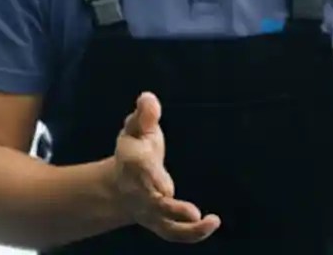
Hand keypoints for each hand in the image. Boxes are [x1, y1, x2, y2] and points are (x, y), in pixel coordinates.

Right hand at [111, 92, 220, 242]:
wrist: (119, 186)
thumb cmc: (134, 150)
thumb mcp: (136, 128)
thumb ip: (144, 115)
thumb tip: (148, 98)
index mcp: (133, 164)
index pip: (142, 171)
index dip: (152, 178)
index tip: (166, 187)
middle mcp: (140, 192)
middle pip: (154, 203)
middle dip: (171, 209)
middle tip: (193, 213)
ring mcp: (150, 211)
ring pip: (165, 225)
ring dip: (186, 228)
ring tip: (211, 222)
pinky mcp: (160, 223)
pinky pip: (174, 233)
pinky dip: (192, 234)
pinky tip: (213, 223)